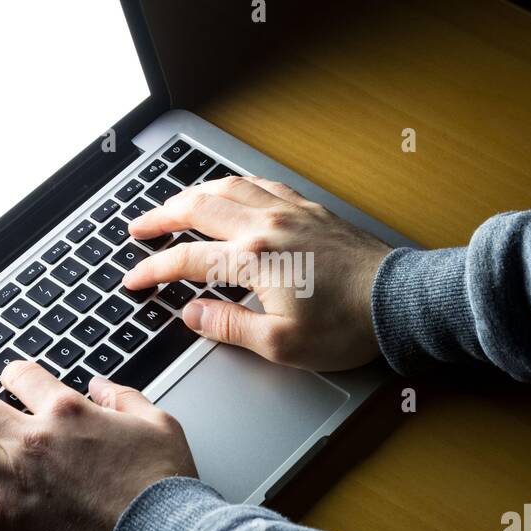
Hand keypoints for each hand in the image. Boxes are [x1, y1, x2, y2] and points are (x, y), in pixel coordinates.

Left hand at [0, 363, 195, 530]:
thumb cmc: (161, 485)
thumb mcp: (158, 423)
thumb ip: (125, 398)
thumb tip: (101, 386)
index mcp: (67, 411)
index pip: (20, 375)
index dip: (11, 374)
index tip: (9, 379)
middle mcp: (33, 439)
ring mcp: (14, 478)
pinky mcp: (7, 518)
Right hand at [123, 175, 391, 370]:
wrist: (397, 302)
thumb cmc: (345, 326)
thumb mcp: (281, 344)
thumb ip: (229, 326)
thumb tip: (193, 314)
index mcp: (253, 258)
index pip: (187, 259)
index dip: (153, 270)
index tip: (134, 281)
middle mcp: (266, 226)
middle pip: (198, 208)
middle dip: (160, 216)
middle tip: (137, 227)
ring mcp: (290, 212)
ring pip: (228, 188)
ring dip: (193, 193)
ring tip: (174, 204)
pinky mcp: (310, 210)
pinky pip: (261, 185)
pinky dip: (235, 185)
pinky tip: (231, 191)